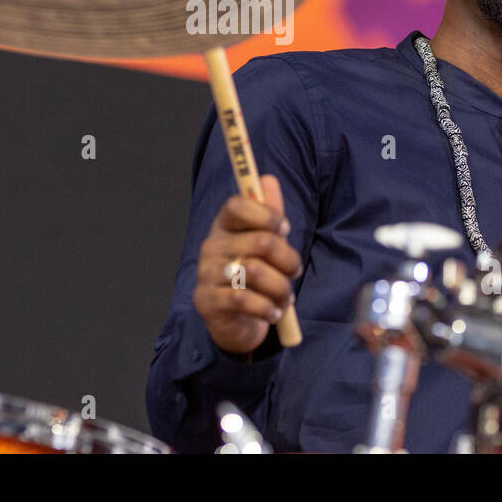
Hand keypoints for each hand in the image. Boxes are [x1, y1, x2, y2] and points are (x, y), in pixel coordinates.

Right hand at [192, 174, 302, 356]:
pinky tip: (274, 313)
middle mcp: (211, 245)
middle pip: (259, 242)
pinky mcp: (206, 301)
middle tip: (295, 272)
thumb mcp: (266, 244)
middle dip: (288, 259)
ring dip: (280, 288)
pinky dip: (266, 308)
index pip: (236, 205)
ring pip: (255, 272)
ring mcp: (206, 273)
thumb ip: (269, 214)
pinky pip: (243, 300)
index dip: (265, 214)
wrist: (235, 321)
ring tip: (286, 298)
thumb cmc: (254, 276)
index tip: (284, 228)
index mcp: (224, 226)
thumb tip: (268, 179)